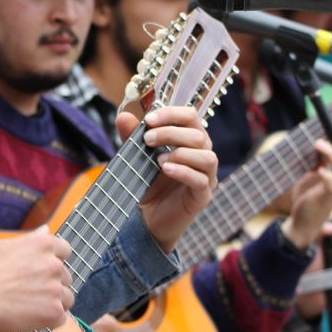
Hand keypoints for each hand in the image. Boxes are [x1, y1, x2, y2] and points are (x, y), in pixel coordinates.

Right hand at [0, 226, 72, 331]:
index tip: (41, 270)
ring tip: (30, 306)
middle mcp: (54, 265)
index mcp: (44, 244)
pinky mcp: (54, 312)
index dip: (54, 261)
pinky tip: (30, 318)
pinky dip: (48, 320)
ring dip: (53, 302)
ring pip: (66, 298)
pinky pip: (61, 318)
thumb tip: (46, 230)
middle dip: (52, 283)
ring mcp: (55, 289)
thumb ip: (30, 239)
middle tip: (30, 291)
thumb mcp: (3, 245)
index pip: (65, 250)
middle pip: (65, 276)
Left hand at [116, 106, 217, 252]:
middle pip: (198, 135)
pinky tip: (166, 169)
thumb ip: (131, 137)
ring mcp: (206, 176)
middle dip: (171, 133)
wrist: (149, 217)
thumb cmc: (148, 182)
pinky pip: (201, 180)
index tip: (148, 120)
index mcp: (189, 139)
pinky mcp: (203, 196)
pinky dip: (183, 172)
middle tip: (147, 139)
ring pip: (207, 157)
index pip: (190, 116)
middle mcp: (203, 154)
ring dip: (181, 153)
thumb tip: (124, 116)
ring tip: (158, 160)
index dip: (171, 114)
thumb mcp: (136, 157)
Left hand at [280, 128, 331, 249]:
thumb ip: (314, 159)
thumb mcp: (310, 173)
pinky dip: (327, 175)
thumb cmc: (307, 196)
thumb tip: (311, 139)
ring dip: (331, 154)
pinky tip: (318, 170)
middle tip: (325, 135)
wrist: (302, 221)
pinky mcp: (328, 198)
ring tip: (318, 144)